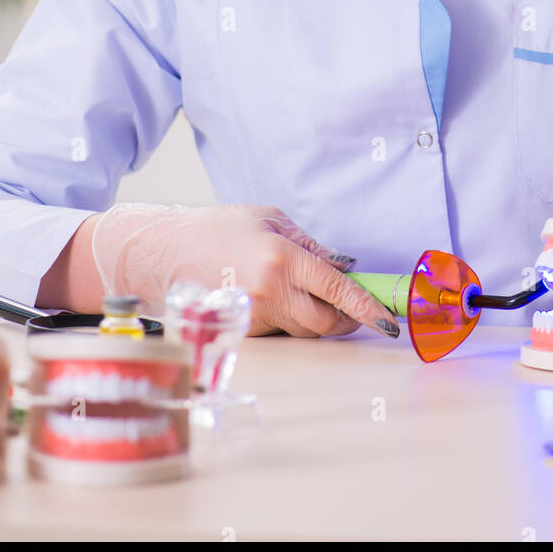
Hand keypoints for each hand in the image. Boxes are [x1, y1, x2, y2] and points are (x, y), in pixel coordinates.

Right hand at [90, 202, 400, 339]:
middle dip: (346, 319)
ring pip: (303, 331)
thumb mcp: (268, 219)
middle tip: (354, 308)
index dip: (367, 307)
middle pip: (326, 323)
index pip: (337, 290)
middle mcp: (270, 293)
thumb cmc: (217, 229)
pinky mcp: (242, 332)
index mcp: (281, 259)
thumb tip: (344, 266)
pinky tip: (277, 299)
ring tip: (305, 294)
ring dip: (316, 318)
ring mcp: (255, 317)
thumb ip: (309, 244)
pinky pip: (281, 332)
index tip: (388, 320)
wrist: (164, 252)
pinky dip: (290, 320)